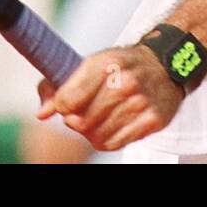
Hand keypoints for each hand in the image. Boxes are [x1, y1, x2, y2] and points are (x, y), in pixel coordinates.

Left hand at [35, 45, 182, 151]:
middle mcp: (124, 82)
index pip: (67, 100)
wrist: (164, 64)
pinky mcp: (152, 120)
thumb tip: (42, 114)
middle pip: (81, 122)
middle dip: (76, 120)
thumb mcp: (91, 64)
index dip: (62, 106)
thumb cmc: (122, 65)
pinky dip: (107, 139)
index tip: (68, 103)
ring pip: (96, 136)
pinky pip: (114, 143)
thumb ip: (58, 86)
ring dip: (92, 131)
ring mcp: (140, 102)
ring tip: (99, 117)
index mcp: (105, 63)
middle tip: (83, 112)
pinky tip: (112, 124)